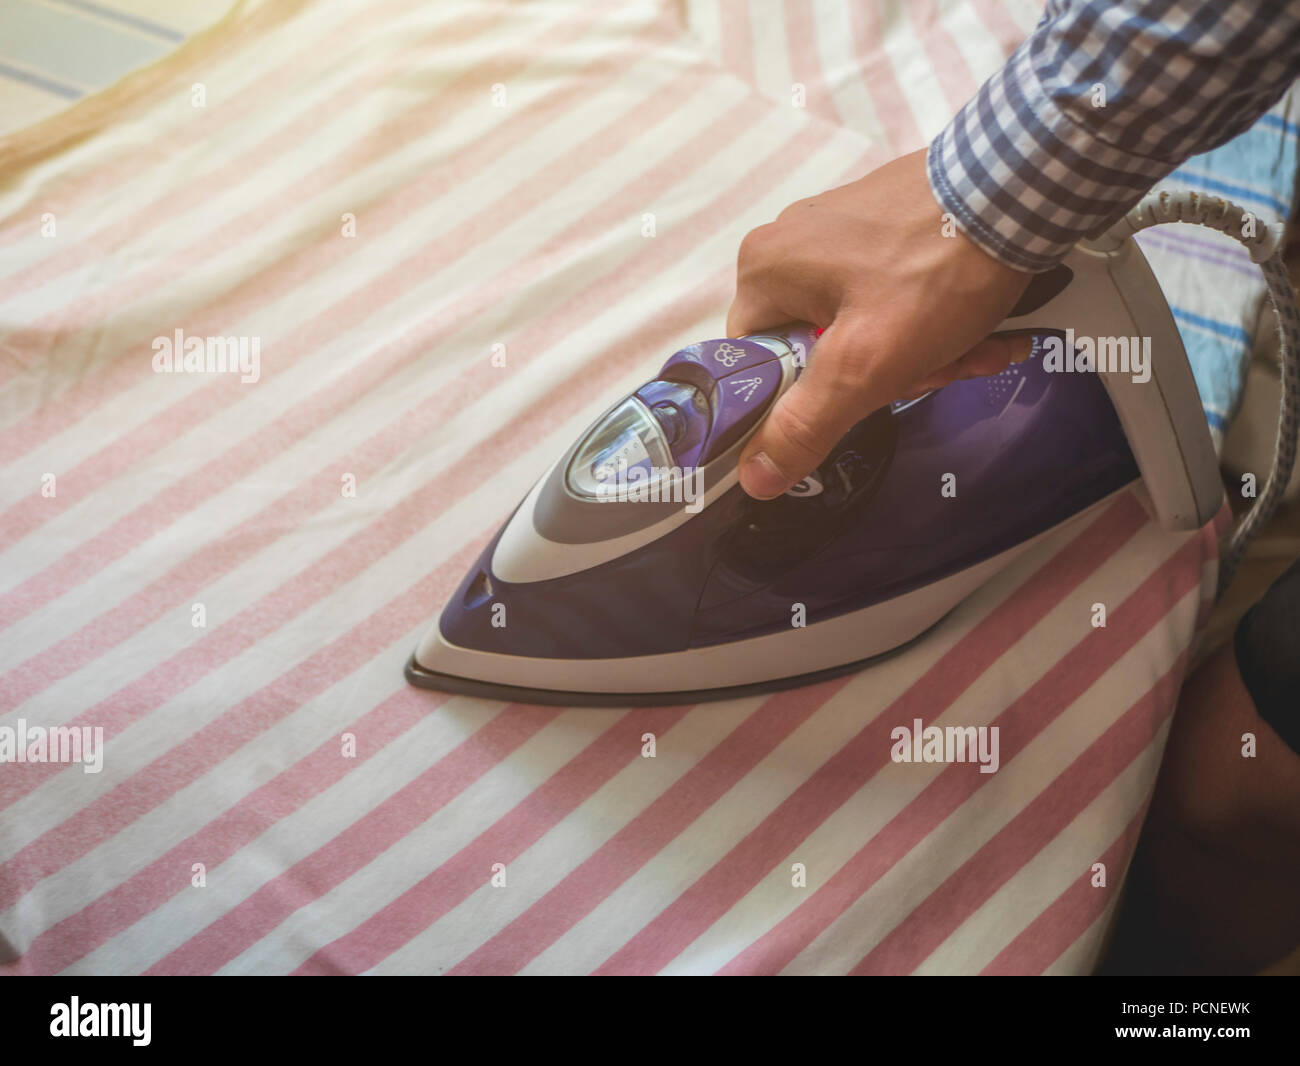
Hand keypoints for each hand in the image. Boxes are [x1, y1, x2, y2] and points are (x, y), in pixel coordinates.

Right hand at [726, 147, 1032, 498]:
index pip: (759, 362)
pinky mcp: (887, 219)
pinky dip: (935, 316)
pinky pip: (892, 290)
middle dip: (888, 374)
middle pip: (819, 346)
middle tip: (939, 371)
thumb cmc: (933, 274)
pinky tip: (981, 327)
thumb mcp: (864, 365)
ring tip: (977, 348)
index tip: (865, 397)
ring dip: (924, 352)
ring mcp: (841, 226)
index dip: (810, 397)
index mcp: (763, 270)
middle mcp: (791, 240)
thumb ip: (805, 425)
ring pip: (864, 323)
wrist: (1022, 183)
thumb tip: (752, 480)